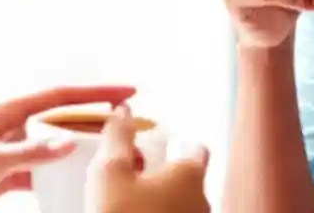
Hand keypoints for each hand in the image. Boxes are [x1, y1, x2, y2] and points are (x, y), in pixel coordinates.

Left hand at [0, 86, 135, 212]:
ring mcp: (6, 150)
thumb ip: (30, 153)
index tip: (128, 90)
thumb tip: (69, 144)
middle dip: (93, 119)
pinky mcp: (2, 175)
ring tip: (109, 152)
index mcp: (3, 110)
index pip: (60, 95)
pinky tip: (75, 182)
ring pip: (53, 144)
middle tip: (128, 122)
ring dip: (78, 148)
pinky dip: (58, 174)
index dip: (96, 93)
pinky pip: (40, 169)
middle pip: (60, 116)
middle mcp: (7, 125)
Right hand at [86, 105, 210, 212]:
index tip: (154, 148)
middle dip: (162, 177)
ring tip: (128, 206)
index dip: (176, 145)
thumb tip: (124, 110)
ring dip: (160, 203)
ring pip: (181, 206)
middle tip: (131, 178)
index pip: (196, 148)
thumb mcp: (110, 171)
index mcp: (190, 173)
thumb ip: (118, 135)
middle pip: (188, 179)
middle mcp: (203, 200)